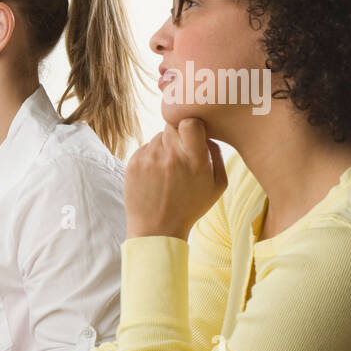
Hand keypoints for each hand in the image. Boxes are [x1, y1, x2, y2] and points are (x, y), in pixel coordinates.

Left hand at [125, 117, 226, 239]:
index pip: (190, 122)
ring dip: (164, 147)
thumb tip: (208, 135)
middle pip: (172, 126)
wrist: (157, 228)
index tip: (193, 136)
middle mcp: (170, 155)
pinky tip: (155, 175)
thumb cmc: (190, 207)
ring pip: (158, 137)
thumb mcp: (217, 186)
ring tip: (167, 170)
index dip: (192, 126)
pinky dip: (151, 156)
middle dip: (178, 137)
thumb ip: (217, 155)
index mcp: (194, 159)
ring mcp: (149, 158)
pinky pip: (145, 148)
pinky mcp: (133, 163)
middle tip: (180, 155)